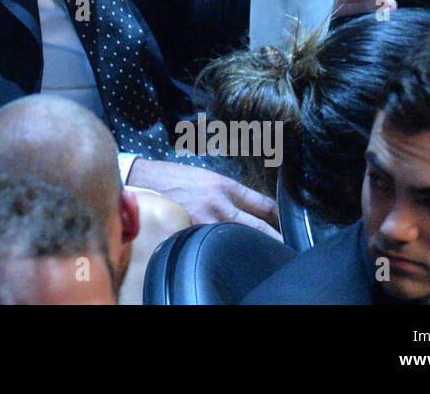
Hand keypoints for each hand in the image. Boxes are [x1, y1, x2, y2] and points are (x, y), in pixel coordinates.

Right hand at [127, 158, 278, 237]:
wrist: (142, 180)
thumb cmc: (171, 177)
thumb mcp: (204, 176)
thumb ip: (227, 192)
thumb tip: (249, 207)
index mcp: (224, 186)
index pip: (263, 203)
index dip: (279, 216)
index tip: (287, 224)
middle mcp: (219, 203)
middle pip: (259, 226)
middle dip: (275, 237)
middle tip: (286, 246)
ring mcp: (205, 221)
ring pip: (239, 238)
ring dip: (251, 245)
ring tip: (259, 251)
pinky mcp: (191, 233)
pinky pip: (213, 246)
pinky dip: (222, 250)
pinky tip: (226, 253)